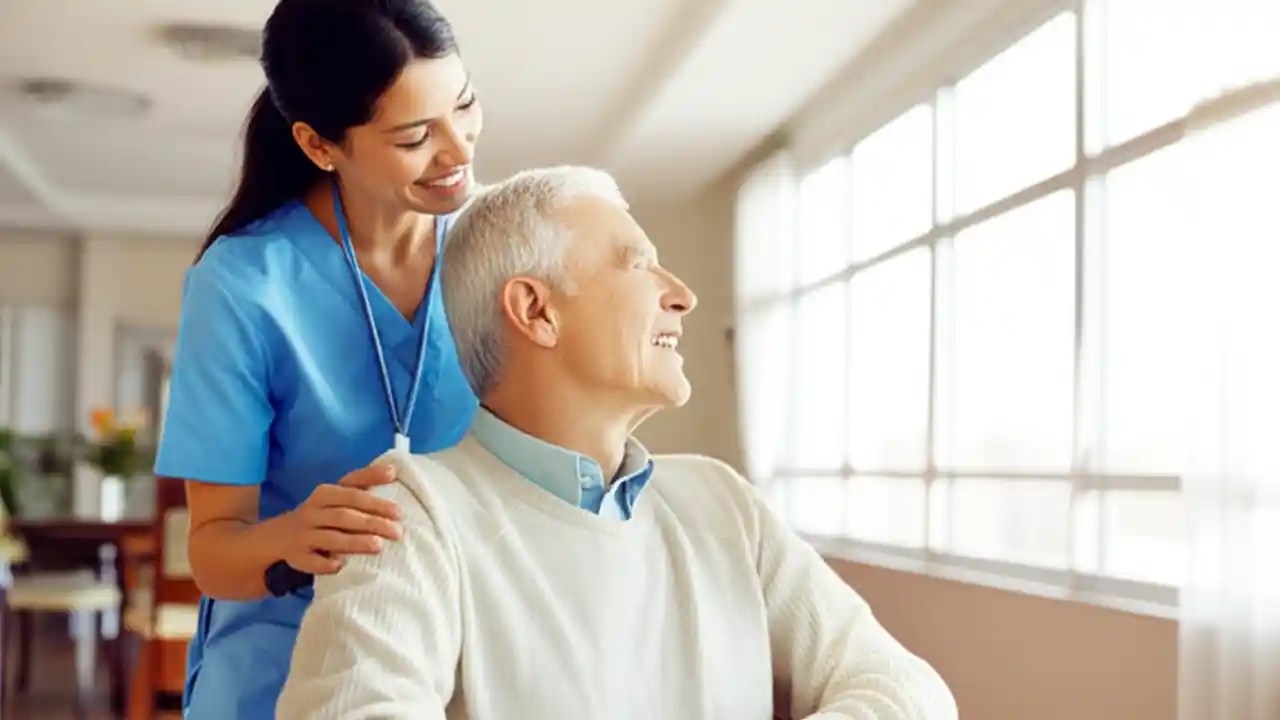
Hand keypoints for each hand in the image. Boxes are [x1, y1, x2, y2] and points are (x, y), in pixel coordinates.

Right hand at [276, 463, 403, 574]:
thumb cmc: (322, 513)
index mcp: (324, 493)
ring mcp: (302, 535)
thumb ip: (363, 482)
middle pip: (344, 516)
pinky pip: (311, 561)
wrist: (279, 536)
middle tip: (397, 531)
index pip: (351, 491)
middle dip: (372, 523)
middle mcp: (312, 512)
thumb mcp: (338, 494)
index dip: (375, 501)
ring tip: (378, 545)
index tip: (398, 511)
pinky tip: (341, 565)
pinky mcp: (296, 556)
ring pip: (330, 538)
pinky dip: (325, 564)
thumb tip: (393, 470)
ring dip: (354, 542)